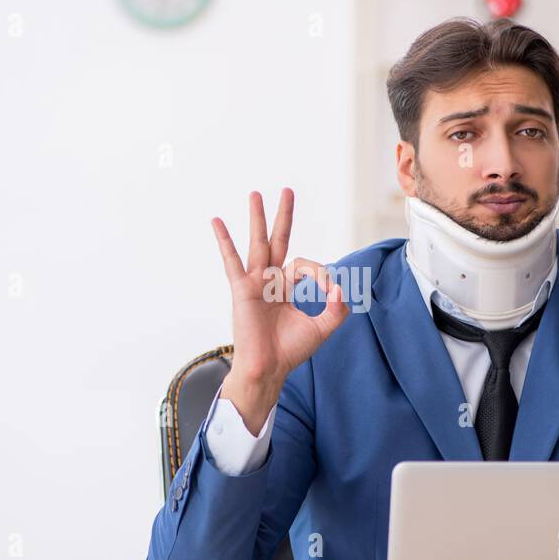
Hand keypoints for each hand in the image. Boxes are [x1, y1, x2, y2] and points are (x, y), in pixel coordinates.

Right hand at [211, 188, 348, 433]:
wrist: (269, 369)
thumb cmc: (289, 351)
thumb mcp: (322, 328)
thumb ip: (337, 309)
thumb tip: (341, 287)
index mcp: (286, 287)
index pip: (305, 265)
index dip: (321, 274)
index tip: (332, 292)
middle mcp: (270, 280)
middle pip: (278, 240)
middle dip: (283, 215)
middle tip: (288, 190)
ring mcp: (254, 283)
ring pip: (258, 243)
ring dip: (257, 218)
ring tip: (256, 193)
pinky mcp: (242, 289)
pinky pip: (232, 261)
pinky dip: (224, 241)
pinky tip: (216, 221)